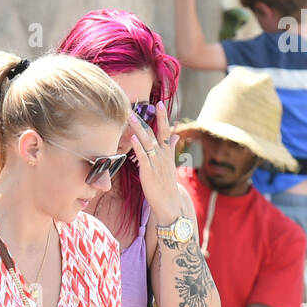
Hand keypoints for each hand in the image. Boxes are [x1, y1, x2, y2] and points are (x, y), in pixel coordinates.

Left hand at [126, 106, 182, 226]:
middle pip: (155, 132)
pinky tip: (133, 138)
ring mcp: (156, 163)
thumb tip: (176, 135)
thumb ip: (171, 147)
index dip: (163, 117)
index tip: (160, 103)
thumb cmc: (166, 183)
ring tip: (130, 116)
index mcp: (167, 152)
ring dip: (138, 128)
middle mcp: (162, 155)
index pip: (166, 130)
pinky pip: (143, 157)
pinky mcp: (148, 172)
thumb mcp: (170, 163)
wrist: (169, 202)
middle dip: (147, 119)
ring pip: (147, 142)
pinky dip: (138, 147)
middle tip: (137, 106)